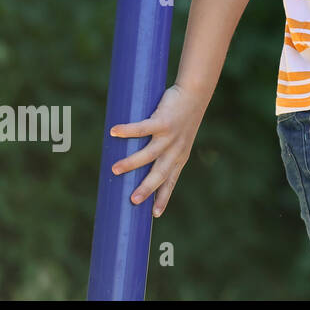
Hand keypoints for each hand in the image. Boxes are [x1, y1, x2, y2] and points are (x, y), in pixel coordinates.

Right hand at [108, 83, 208, 217]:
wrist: (196, 94)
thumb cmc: (182, 118)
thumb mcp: (177, 139)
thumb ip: (161, 150)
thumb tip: (134, 160)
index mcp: (179, 157)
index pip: (171, 181)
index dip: (163, 197)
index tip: (155, 215)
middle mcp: (176, 150)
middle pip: (161, 173)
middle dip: (148, 188)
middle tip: (133, 200)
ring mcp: (170, 136)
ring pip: (150, 154)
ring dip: (131, 163)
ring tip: (114, 170)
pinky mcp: (163, 121)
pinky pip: (142, 128)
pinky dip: (128, 130)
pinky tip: (114, 132)